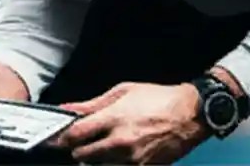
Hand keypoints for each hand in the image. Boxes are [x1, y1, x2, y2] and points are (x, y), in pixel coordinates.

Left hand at [53, 82, 206, 163]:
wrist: (190, 114)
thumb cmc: (159, 99)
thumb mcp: (124, 91)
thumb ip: (93, 103)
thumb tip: (68, 108)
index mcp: (114, 118)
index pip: (76, 135)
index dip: (62, 139)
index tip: (58, 139)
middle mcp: (120, 141)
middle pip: (82, 156)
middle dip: (78, 150)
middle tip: (83, 142)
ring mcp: (132, 159)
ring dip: (95, 161)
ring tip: (102, 149)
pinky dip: (114, 165)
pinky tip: (118, 155)